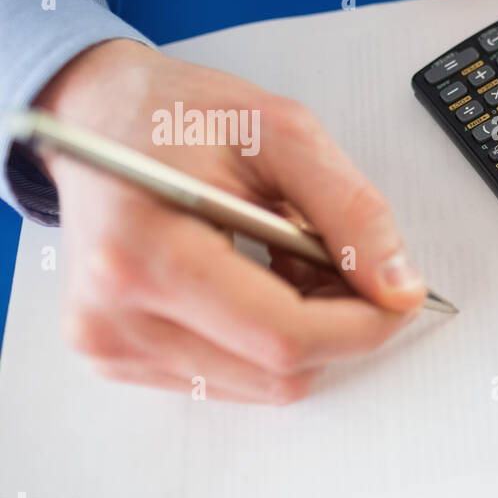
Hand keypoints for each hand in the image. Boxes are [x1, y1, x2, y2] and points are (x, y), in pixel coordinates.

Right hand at [34, 39, 425, 403]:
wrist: (98, 116)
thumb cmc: (177, 114)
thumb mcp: (282, 133)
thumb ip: (352, 211)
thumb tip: (399, 288)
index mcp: (145, 251)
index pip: (283, 336)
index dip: (361, 325)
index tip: (398, 296)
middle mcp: (115, 313)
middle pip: (278, 370)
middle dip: (338, 327)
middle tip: (348, 265)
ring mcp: (112, 343)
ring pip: (262, 382)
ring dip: (304, 333)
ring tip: (290, 260)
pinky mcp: (120, 358)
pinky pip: (232, 379)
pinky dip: (266, 339)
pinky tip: (257, 282)